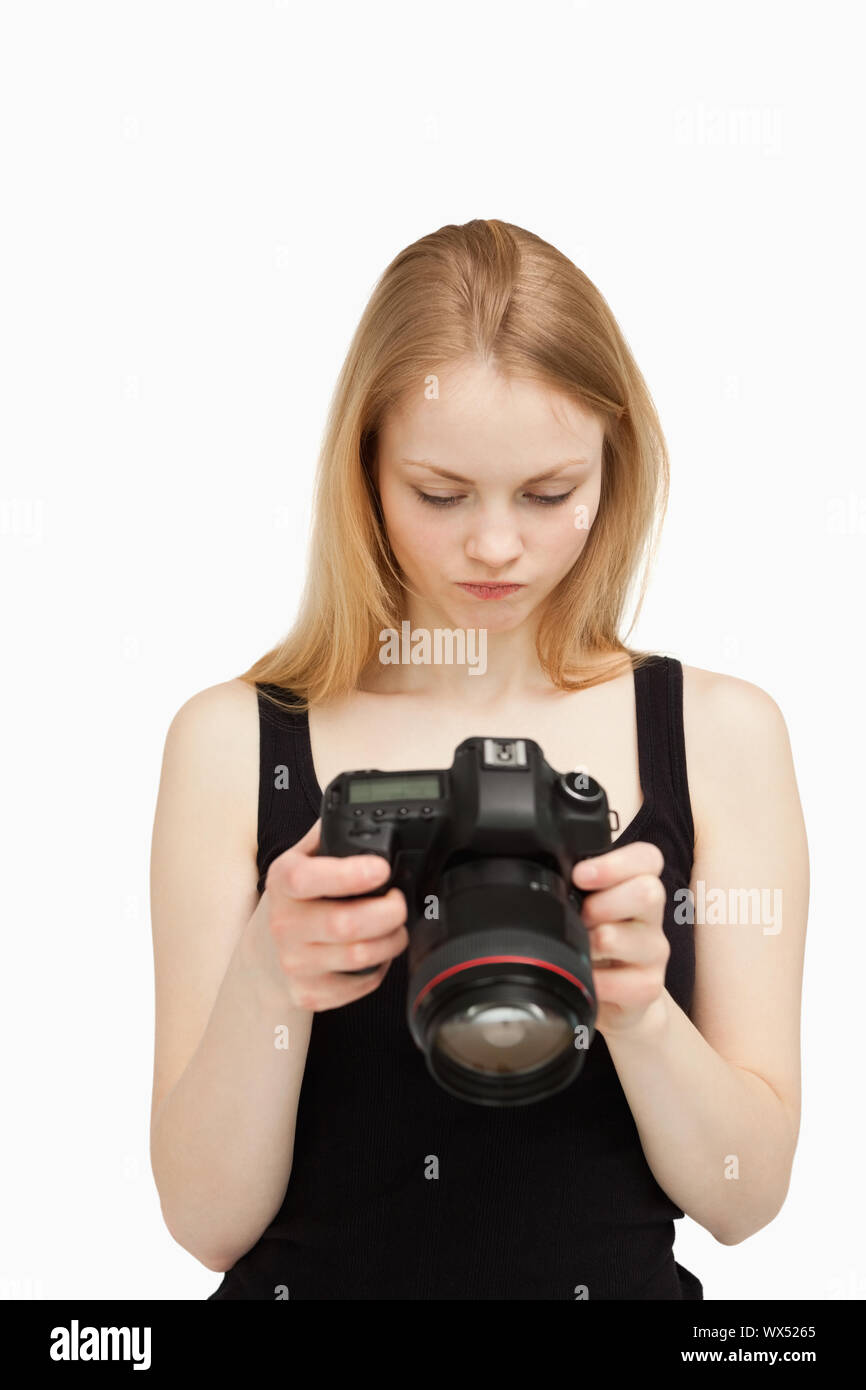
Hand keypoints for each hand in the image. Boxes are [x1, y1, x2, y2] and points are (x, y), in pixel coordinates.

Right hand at [261, 817, 408, 1011]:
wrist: (263, 955)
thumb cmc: (294, 900)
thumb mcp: (300, 859)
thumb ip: (329, 833)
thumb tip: (364, 809)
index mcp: (283, 881)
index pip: (308, 878)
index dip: (349, 874)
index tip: (381, 868)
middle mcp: (284, 924)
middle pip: (345, 924)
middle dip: (388, 912)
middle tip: (399, 902)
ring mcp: (295, 963)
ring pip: (359, 956)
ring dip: (391, 940)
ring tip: (396, 927)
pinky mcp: (310, 994)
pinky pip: (359, 985)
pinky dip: (380, 969)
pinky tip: (377, 952)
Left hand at [572, 840, 668, 1039]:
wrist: (617, 996)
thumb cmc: (595, 943)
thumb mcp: (585, 909)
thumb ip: (577, 890)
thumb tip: (548, 878)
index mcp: (637, 886)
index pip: (648, 858)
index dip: (615, 863)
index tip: (581, 875)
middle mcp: (652, 917)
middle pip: (647, 892)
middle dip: (601, 904)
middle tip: (580, 918)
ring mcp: (654, 952)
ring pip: (624, 937)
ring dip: (591, 943)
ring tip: (580, 950)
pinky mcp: (649, 987)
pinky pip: (617, 981)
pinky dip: (592, 981)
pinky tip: (586, 979)